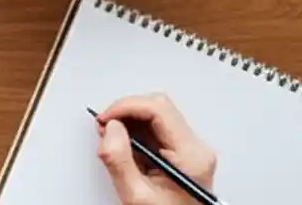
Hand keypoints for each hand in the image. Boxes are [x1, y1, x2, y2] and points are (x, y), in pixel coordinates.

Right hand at [95, 94, 216, 204]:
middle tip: (105, 127)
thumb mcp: (136, 197)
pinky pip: (156, 130)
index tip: (105, 118)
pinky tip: (123, 148)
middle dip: (126, 112)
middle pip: (158, 107)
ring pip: (156, 115)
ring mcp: (191, 151)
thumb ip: (119, 160)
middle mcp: (196, 148)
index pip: (158, 109)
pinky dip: (135, 133)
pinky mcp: (182, 154)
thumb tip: (111, 128)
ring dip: (128, 122)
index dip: (126, 106)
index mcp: (191, 156)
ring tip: (111, 140)